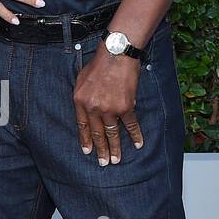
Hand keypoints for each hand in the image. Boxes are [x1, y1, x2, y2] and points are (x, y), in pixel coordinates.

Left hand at [73, 45, 144, 165]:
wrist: (116, 54)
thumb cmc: (98, 63)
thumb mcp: (81, 79)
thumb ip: (83, 96)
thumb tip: (87, 108)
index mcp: (80, 102)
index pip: (82, 126)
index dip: (85, 140)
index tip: (88, 151)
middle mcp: (94, 108)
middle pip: (97, 133)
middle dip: (100, 150)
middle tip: (104, 163)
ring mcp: (109, 109)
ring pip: (112, 133)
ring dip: (115, 148)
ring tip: (116, 160)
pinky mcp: (125, 106)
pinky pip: (130, 125)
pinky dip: (135, 135)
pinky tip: (137, 144)